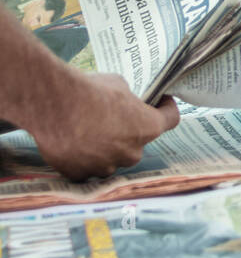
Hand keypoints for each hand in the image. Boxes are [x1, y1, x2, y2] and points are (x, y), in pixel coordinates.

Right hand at [30, 73, 179, 180]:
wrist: (53, 106)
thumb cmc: (89, 90)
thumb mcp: (117, 84)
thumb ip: (127, 99)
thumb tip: (123, 103)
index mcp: (147, 127)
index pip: (171, 119)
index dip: (166, 108)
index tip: (161, 102)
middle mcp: (131, 153)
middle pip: (137, 143)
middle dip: (129, 131)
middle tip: (112, 117)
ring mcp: (107, 166)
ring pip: (111, 158)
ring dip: (104, 147)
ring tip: (84, 129)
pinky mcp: (82, 174)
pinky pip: (87, 166)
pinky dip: (82, 157)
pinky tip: (70, 141)